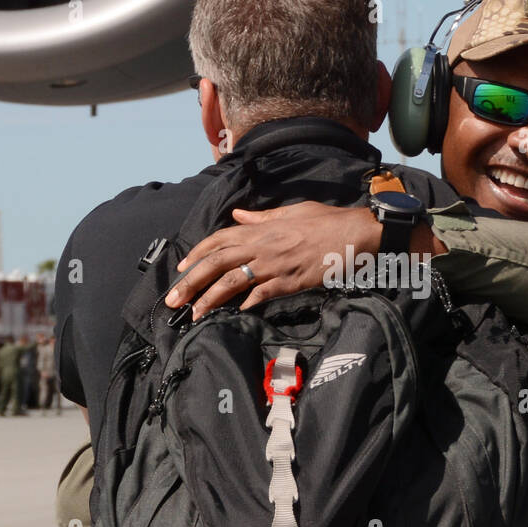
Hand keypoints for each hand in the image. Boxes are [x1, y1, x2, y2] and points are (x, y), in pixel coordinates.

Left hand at [165, 201, 382, 318]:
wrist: (355, 233)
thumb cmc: (325, 221)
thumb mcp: (290, 212)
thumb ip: (260, 218)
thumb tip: (237, 216)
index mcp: (261, 229)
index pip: (218, 240)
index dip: (197, 254)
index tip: (182, 268)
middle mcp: (262, 246)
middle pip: (217, 263)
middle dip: (191, 282)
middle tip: (172, 300)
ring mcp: (275, 265)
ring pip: (233, 281)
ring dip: (210, 299)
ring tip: (194, 314)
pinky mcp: (291, 281)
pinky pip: (262, 293)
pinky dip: (247, 303)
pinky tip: (235, 312)